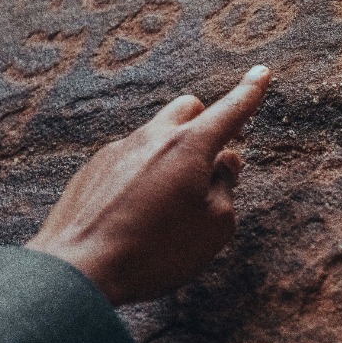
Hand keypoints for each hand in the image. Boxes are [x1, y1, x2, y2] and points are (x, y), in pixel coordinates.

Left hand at [26, 66, 270, 305]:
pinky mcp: (93, 169)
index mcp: (189, 147)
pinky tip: (134, 213)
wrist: (79, 269)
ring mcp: (118, 150)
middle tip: (210, 165)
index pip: (230, 110)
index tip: (262, 73)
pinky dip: (141, 174)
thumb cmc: (155, 251)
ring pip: (155, 135)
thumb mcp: (214, 227)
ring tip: (167, 204)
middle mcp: (152, 137)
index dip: (250, 92)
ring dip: (171, 154)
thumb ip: (226, 188)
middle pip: (188, 108)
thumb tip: (222, 164)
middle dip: (205, 125)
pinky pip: (128, 158)